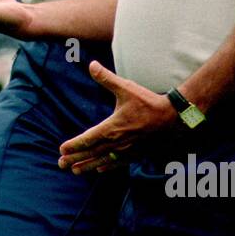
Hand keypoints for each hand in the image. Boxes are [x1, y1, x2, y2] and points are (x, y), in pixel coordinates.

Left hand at [57, 62, 177, 173]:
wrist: (173, 118)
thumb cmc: (149, 102)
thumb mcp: (126, 88)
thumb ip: (106, 78)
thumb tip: (91, 64)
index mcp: (112, 128)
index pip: (88, 139)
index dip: (74, 145)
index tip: (61, 149)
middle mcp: (118, 142)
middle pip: (92, 153)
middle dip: (75, 159)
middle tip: (60, 164)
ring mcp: (127, 150)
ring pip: (103, 161)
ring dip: (88, 166)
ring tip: (75, 171)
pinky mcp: (137, 153)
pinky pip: (118, 163)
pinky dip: (107, 166)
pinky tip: (100, 169)